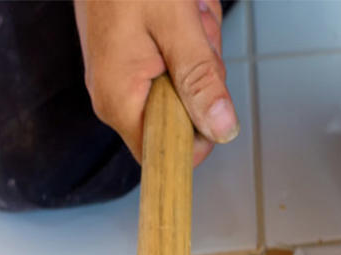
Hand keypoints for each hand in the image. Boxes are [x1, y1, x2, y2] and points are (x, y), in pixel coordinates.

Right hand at [73, 0, 237, 165]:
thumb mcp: (175, 27)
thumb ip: (200, 80)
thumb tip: (222, 130)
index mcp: (120, 100)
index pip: (164, 155)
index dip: (197, 138)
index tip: (209, 100)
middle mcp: (118, 96)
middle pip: (185, 118)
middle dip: (203, 77)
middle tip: (194, 37)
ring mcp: (126, 77)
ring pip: (188, 88)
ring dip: (200, 51)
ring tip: (186, 17)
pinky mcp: (135, 60)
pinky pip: (180, 65)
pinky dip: (192, 39)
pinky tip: (185, 14)